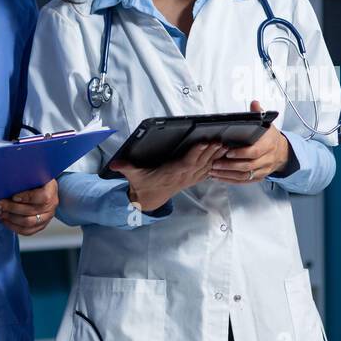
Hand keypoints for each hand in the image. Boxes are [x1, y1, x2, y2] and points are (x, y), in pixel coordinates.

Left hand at [0, 180, 57, 235]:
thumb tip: (4, 182)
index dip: (27, 197)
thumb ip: (23, 178)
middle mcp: (51, 206)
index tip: (13, 196)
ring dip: (10, 218)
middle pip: (30, 211)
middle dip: (10, 208)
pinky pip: (27, 231)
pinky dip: (13, 227)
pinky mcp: (41, 226)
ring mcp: (47, 218)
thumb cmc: (37, 180)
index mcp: (51, 191)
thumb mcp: (34, 174)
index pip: (42, 197)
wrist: (45, 188)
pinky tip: (4, 220)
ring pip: (28, 223)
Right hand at [108, 141, 226, 212]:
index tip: (205, 142)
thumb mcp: (133, 175)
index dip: (196, 153)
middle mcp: (183, 176)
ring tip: (226, 146)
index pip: (186, 162)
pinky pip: (206, 171)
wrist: (149, 199)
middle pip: (200, 162)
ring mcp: (189, 178)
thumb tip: (114, 164)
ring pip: (206, 166)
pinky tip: (222, 157)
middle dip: (211, 152)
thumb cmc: (143, 184)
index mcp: (171, 173)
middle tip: (222, 140)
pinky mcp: (191, 179)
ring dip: (216, 156)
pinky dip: (215, 163)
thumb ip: (124, 167)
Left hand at [209, 100, 290, 184]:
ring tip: (213, 171)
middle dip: (229, 166)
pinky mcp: (258, 177)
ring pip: (244, 176)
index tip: (228, 152)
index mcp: (268, 145)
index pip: (254, 152)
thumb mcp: (267, 123)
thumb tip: (254, 103)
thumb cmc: (270, 137)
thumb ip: (259, 113)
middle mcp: (267, 159)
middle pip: (247, 166)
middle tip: (215, 163)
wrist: (282, 151)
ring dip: (227, 175)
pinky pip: (244, 182)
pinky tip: (219, 177)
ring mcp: (263, 170)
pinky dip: (231, 180)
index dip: (241, 153)